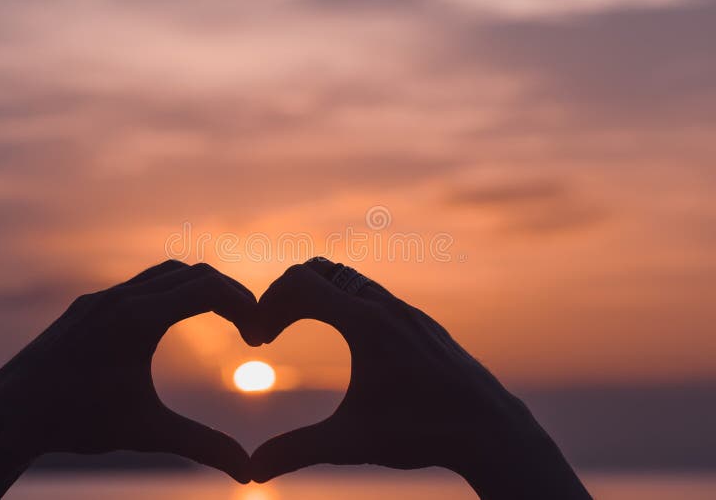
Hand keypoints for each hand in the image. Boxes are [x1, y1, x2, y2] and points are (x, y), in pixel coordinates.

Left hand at [0, 261, 253, 498]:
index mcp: (138, 317)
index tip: (258, 334)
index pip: (208, 287)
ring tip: (223, 316)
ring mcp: (101, 297)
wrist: (7, 416)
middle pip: (193, 273)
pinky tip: (176, 321)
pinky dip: (170, 293)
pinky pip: (140, 285)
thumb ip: (202, 446)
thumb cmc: (77, 424)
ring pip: (165, 274)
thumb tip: (248, 473)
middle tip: (251, 323)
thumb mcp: (147, 433)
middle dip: (229, 294)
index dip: (243, 305)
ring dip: (199, 288)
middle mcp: (120, 297)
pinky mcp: (89, 305)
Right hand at [250, 259, 589, 499]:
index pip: (299, 283)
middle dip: (285, 294)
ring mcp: (405, 311)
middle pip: (319, 270)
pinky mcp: (420, 323)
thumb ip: (297, 450)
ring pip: (348, 280)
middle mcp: (384, 306)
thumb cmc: (421, 432)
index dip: (266, 304)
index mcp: (363, 322)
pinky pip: (372, 295)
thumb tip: (253, 472)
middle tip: (268, 330)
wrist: (490, 429)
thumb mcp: (351, 443)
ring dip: (315, 297)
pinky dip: (343, 304)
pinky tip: (346, 344)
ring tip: (296, 328)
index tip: (257, 341)